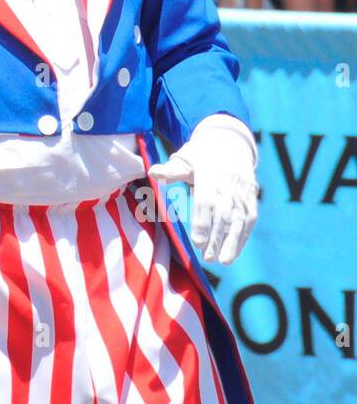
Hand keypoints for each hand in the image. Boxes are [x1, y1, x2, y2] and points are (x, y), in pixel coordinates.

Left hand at [148, 114, 257, 264]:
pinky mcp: (251, 198)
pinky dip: (242, 237)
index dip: (202, 222)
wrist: (231, 142)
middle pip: (223, 214)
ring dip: (232, 242)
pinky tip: (234, 253)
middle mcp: (228, 183)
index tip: (196, 242)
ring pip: (239, 219)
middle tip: (207, 258)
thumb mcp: (185, 158)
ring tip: (223, 261)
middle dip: (217, 237)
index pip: (205, 201)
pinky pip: (249, 219)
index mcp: (209, 174)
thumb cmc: (201, 155)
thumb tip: (152, 172)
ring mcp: (242, 191)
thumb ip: (171, 170)